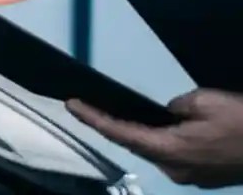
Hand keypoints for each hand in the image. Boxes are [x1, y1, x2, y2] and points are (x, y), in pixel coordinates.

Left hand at [67, 89, 242, 188]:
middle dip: (112, 125)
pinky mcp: (203, 177)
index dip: (93, 119)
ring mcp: (189, 177)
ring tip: (120, 113)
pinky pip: (173, 155)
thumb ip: (175, 105)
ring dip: (139, 133)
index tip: (72, 105)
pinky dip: (161, 140)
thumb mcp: (204, 101)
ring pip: (154, 150)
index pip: (120, 133)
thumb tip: (168, 112)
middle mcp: (174, 169)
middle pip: (134, 144)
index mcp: (170, 150)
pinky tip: (160, 128)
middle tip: (88, 106)